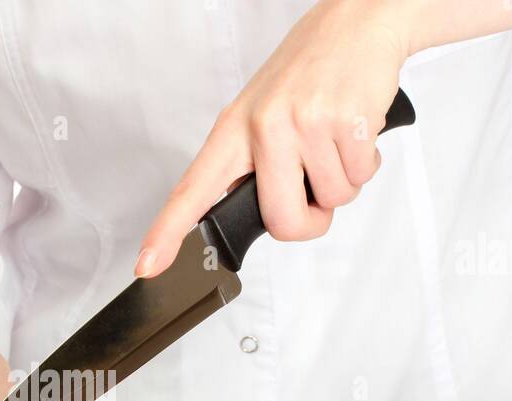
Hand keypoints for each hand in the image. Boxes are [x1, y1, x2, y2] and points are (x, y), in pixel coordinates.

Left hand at [136, 0, 410, 277]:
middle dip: (310, 220)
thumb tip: (264, 217)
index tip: (146, 265)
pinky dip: (365, 162)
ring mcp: (304, 123)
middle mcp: (263, 127)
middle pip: (283, 222)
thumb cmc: (309, 72)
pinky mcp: (345, 121)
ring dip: (343, 180)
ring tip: (334, 138)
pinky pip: (361, 177)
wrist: (357, 22)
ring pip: (332, 200)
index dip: (167, 232)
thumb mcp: (262, 112)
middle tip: (316, 192)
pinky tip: (354, 129)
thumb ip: (253, 165)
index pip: (192, 189)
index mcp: (233, 130)